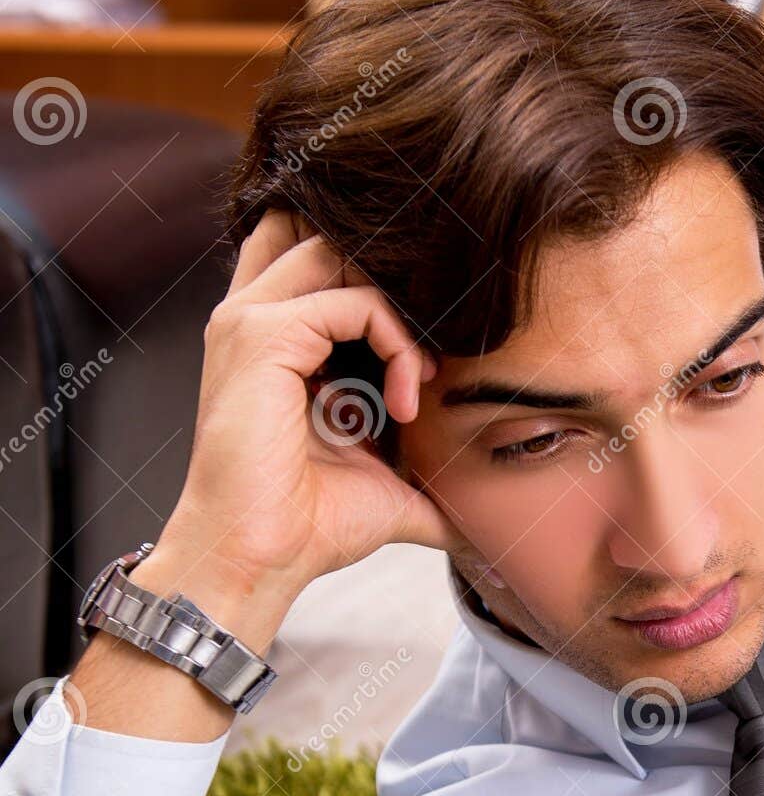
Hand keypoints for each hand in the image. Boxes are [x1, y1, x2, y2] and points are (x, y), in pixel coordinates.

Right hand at [156, 208, 457, 604]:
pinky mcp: (262, 335)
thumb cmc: (311, 523)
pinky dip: (397, 343)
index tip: (425, 348)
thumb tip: (481, 520)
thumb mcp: (383, 480)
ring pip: (347, 257)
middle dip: (401, 287)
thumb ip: (425, 473)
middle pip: (335, 238)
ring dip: (404, 316)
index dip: (384, 275)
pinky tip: (401, 404)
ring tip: (416, 386)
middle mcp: (254, 315)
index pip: (320, 251)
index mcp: (273, 337)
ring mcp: (250, 319)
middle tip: (427, 358)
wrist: (264, 557)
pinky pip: (355, 301)